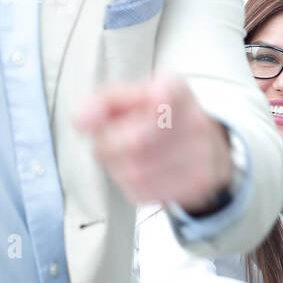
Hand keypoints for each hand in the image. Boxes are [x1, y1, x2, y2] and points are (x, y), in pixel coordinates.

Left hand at [74, 72, 231, 212]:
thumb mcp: (130, 96)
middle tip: (111, 139)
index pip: (161, 95)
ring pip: (137, 173)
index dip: (133, 106)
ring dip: (119, 167)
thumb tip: (80, 122)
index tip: (123, 112)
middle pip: (135, 143)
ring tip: (126, 155)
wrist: (201, 146)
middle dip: (111, 145)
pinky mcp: (196, 186)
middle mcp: (195, 122)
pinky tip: (141, 171)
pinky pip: (145, 192)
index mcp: (175, 91)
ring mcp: (200, 157)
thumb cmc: (155, 118)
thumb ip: (101, 103)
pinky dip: (131, 185)